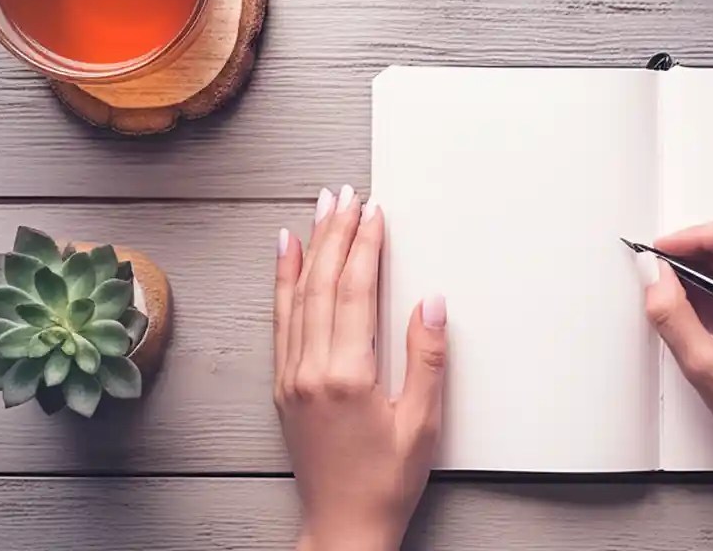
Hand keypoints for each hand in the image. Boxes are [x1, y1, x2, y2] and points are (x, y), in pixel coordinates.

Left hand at [273, 185, 447, 550]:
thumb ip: (427, 359)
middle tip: (345, 194)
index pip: (354, 292)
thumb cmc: (386, 482)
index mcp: (347, 376)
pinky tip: (285, 257)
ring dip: (308, 249)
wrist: (343, 527)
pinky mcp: (283, 387)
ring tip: (318, 210)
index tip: (374, 213)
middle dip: (336, 234)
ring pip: (296, 296)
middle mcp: (310, 370)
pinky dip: (282, 283)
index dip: (365, 247)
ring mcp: (291, 377)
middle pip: (322, 284)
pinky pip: (281, 321)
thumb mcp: (423, 424)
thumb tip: (431, 303)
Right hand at [640, 214, 712, 550]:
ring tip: (667, 288)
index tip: (662, 252)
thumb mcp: (705, 366)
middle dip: (691, 251)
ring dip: (697, 268)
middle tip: (656, 269)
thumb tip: (654, 276)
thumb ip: (674, 317)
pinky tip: (686, 303)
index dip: (694, 237)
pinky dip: (707, 284)